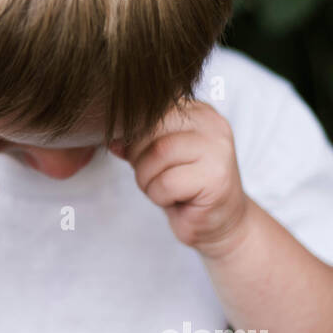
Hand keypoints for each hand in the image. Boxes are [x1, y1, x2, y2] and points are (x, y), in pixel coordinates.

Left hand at [109, 100, 250, 257]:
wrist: (220, 222)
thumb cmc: (186, 188)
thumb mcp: (157, 158)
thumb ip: (137, 142)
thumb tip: (112, 138)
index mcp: (197, 111)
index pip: (150, 110)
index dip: (133, 136)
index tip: (135, 156)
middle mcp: (211, 124)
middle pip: (151, 129)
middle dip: (139, 158)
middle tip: (153, 178)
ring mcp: (217, 149)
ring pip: (157, 154)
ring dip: (148, 179)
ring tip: (164, 189)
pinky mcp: (215, 177)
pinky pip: (166, 182)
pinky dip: (160, 196)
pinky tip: (177, 200)